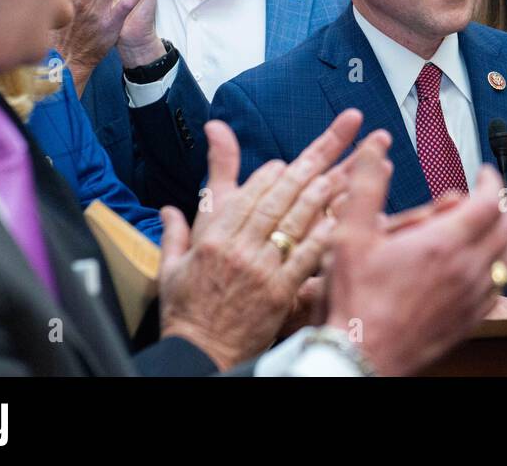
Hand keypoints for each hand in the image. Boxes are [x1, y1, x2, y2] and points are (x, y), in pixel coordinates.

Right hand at [157, 110, 365, 370]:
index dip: (267, 177)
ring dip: (315, 198)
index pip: (245, 196)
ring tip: (333, 178)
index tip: (283, 164)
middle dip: (299, 174)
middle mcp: (237, 249)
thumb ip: (174, 232)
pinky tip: (338, 221)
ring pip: (291, 223)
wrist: (198, 354)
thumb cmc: (185, 313)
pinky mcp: (279, 292)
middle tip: (321, 153)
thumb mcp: (171, 267)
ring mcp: (260, 270)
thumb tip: (168, 208)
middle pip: (273, 201)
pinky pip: (305, 258)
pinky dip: (322, 238)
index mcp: (212, 239)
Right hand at [325, 158, 506, 375]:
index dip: (492, 180)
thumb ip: (366, 186)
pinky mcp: (471, 319)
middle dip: (503, 202)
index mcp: (442, 244)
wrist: (361, 355)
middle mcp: (465, 269)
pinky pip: (500, 285)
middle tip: (491, 193)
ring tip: (495, 222)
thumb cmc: (356, 302)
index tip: (485, 172)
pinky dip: (501, 265)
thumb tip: (375, 150)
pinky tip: (487, 263)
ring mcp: (472, 297)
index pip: (490, 201)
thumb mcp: (351, 235)